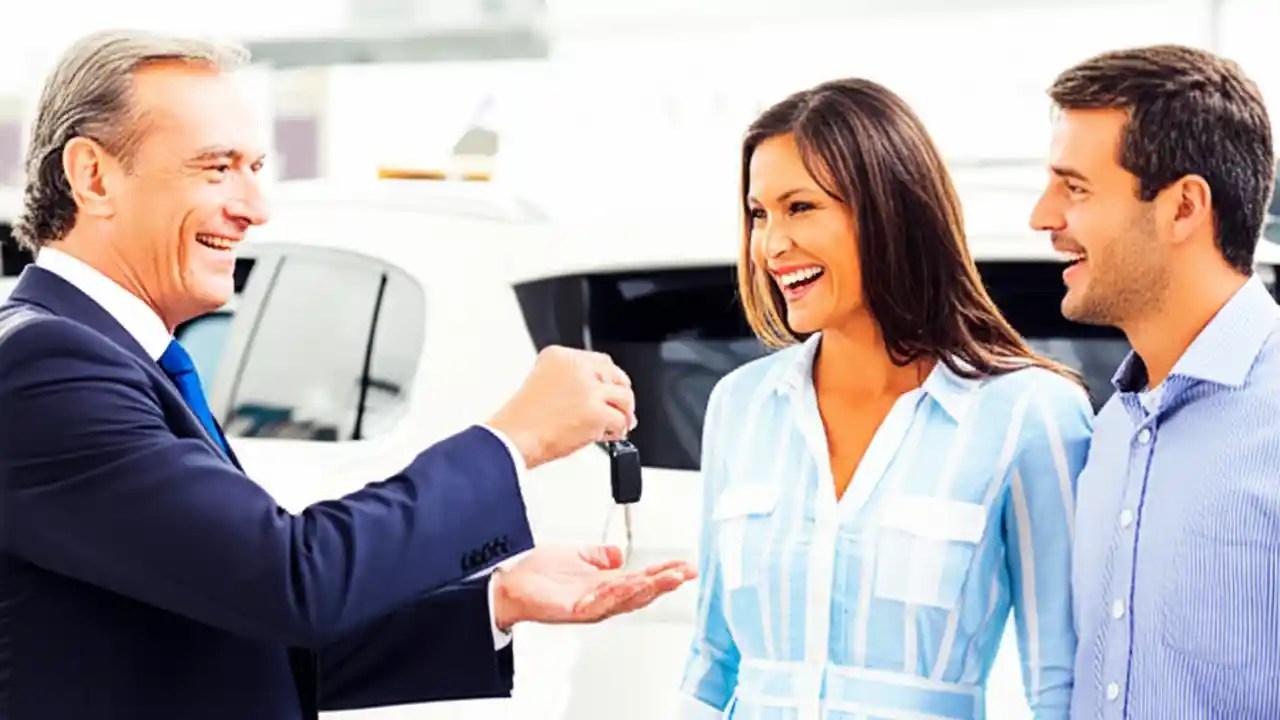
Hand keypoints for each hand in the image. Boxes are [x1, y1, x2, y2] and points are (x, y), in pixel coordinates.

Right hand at [487, 346, 635, 468]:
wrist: (514, 439)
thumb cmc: (522, 421)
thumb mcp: (541, 384)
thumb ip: (569, 382)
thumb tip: (597, 394)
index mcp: (559, 356)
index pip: (598, 360)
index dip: (608, 378)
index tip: (610, 388)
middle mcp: (576, 368)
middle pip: (615, 376)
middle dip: (620, 394)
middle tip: (621, 408)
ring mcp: (588, 390)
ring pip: (624, 398)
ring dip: (623, 413)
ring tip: (617, 425)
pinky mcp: (596, 412)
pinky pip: (620, 421)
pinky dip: (617, 431)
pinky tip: (608, 436)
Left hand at [491, 545, 695, 629]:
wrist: (507, 582)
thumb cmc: (536, 574)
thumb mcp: (577, 556)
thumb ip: (599, 555)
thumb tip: (618, 554)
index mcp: (604, 585)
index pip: (642, 579)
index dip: (664, 572)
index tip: (684, 565)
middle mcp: (599, 598)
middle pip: (640, 593)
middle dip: (664, 583)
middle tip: (685, 573)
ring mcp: (587, 606)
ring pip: (625, 600)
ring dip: (649, 589)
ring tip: (667, 579)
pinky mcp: (572, 610)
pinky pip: (599, 604)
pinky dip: (617, 594)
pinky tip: (630, 584)